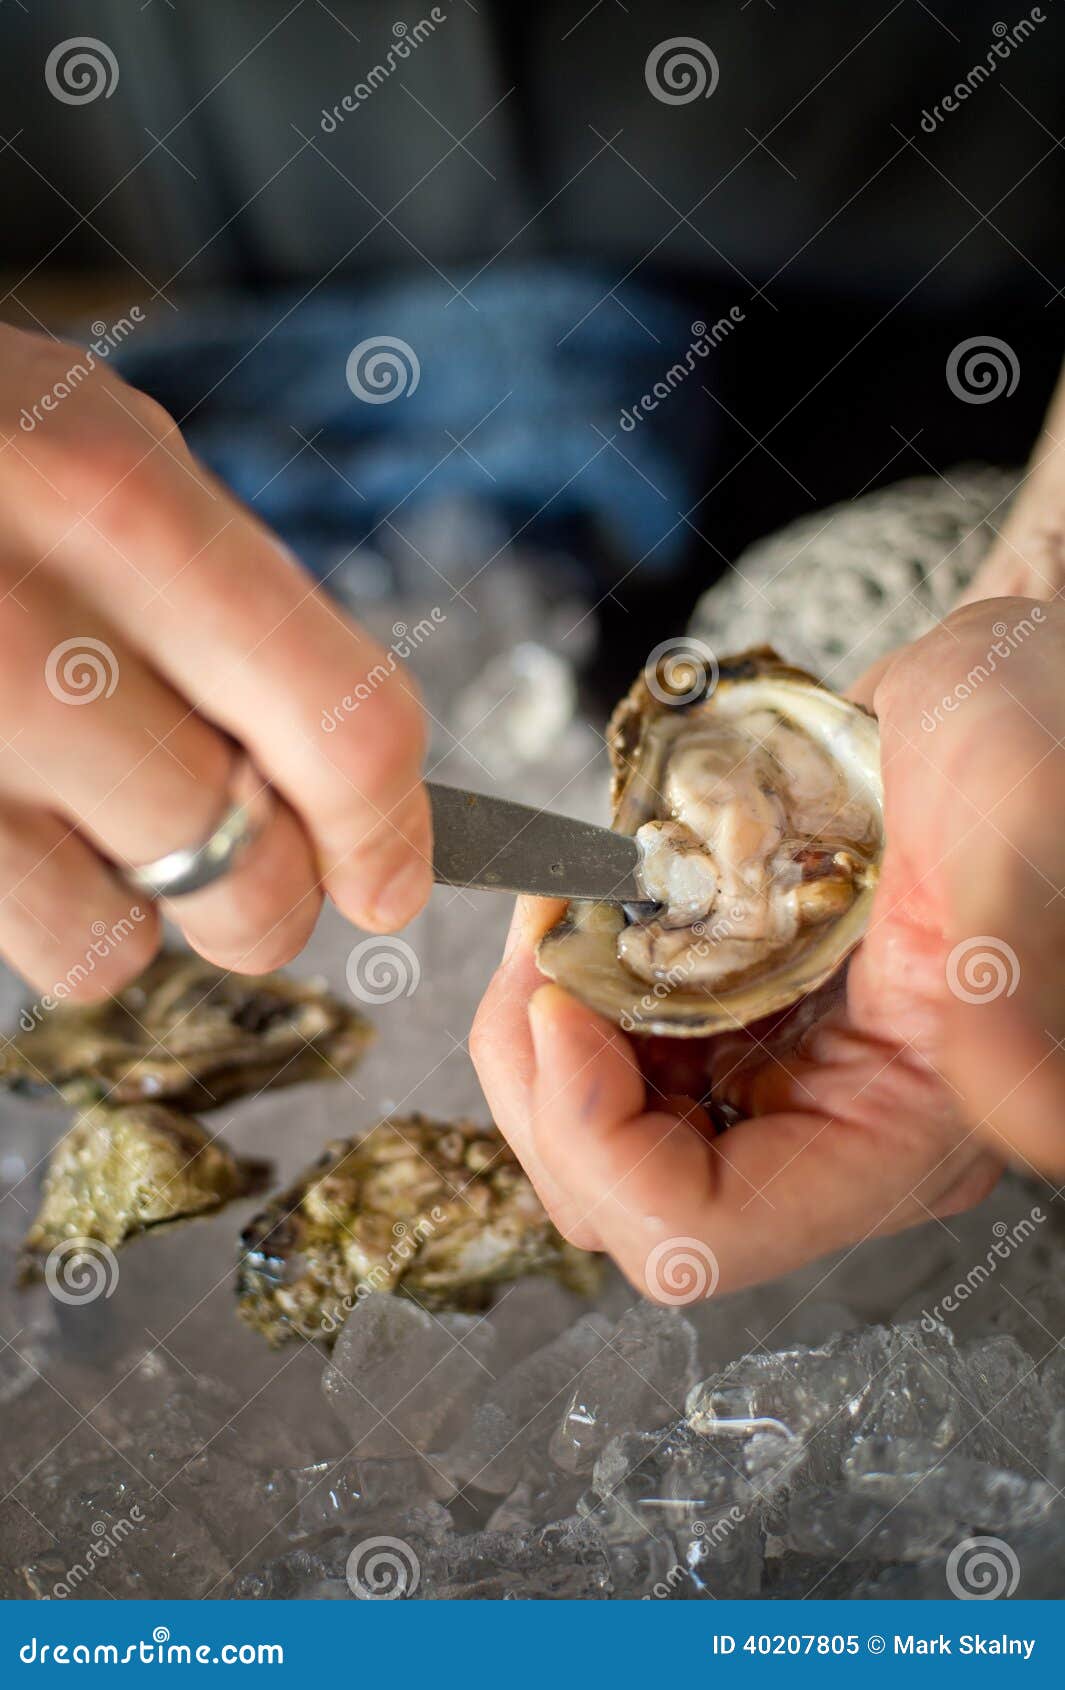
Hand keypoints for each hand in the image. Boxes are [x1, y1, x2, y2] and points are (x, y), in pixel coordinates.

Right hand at [0, 324, 429, 998]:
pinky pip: (13, 939)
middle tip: (255, 884)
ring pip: (116, 941)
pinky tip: (5, 825)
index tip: (396, 880)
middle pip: (248, 863)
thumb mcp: (84, 442)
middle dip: (273, 902)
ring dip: (135, 913)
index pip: (339, 727)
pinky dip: (37, 914)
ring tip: (86, 824)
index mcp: (116, 499)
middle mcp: (20, 629)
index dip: (389, 832)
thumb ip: (222, 594)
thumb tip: (350, 777)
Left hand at [470, 597, 1063, 1298]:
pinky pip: (602, 1050)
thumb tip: (1033, 1122)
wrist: (1000, 682)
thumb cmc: (1024, 742)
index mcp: (895, 1131)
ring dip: (537, 1031)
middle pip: (617, 1196)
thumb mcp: (1015, 832)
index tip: (560, 1005)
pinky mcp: (724, 1017)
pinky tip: (576, 911)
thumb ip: (1006, 979)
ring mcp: (765, 1071)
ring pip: (591, 1130)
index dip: (595, 1143)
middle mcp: (821, 1125)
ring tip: (551, 917)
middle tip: (538, 950)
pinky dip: (564, 987)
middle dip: (542, 1083)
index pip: (701, 1231)